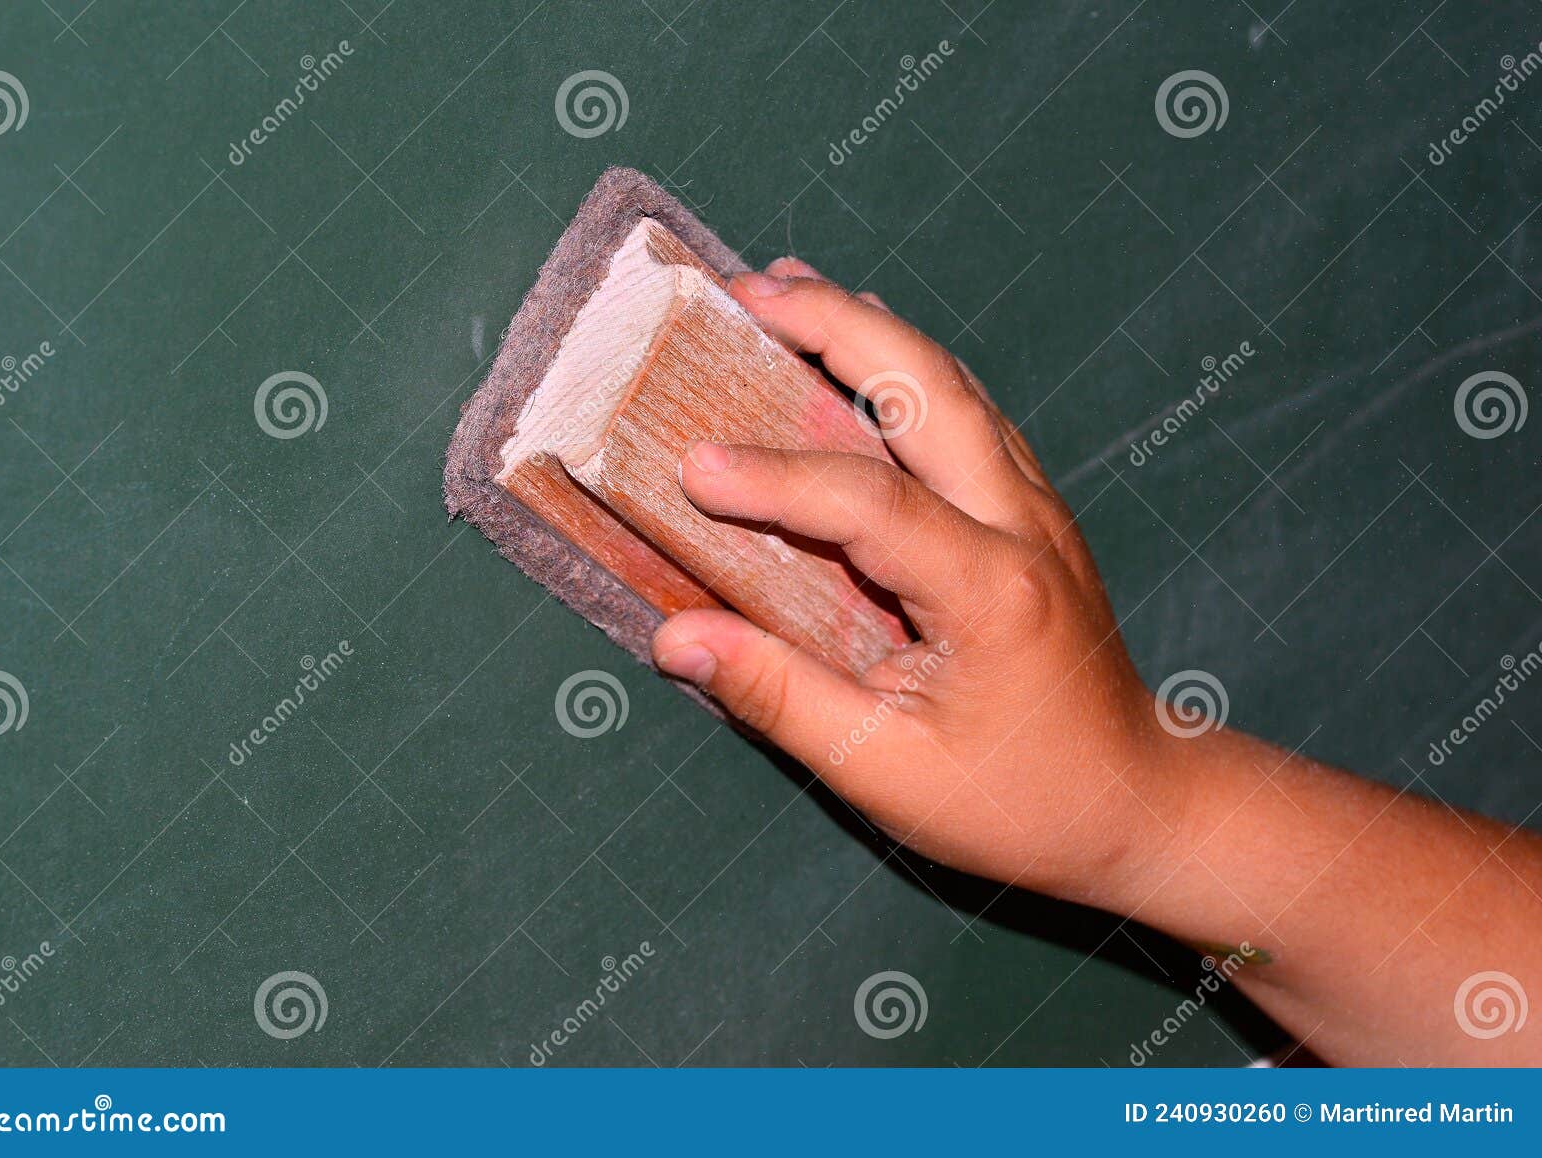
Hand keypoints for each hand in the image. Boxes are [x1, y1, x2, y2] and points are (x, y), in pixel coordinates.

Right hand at [652, 259, 1183, 905]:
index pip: (868, 502)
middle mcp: (1023, 524)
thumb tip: (675, 640)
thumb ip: (779, 699)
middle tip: (747, 289)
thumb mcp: (888, 772)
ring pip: (956, 384)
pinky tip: (863, 357)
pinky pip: (970, 414)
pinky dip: (907, 370)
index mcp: (991, 589)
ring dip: (871, 330)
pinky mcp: (1037, 513)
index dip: (774, 479)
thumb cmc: (1017, 802)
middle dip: (835, 323)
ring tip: (790, 291)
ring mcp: (1039, 509)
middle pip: (930, 388)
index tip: (689, 468)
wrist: (1137, 803)